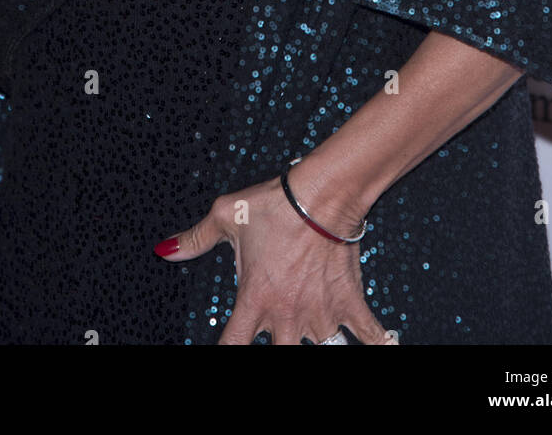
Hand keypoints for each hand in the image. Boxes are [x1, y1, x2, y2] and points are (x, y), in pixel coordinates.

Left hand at [154, 174, 395, 344]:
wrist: (323, 194)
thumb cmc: (274, 204)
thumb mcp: (227, 216)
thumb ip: (196, 238)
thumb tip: (165, 250)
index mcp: (255, 299)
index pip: (233, 345)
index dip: (225, 353)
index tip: (227, 349)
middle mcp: (287, 315)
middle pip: (280, 358)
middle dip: (278, 353)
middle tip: (278, 342)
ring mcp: (320, 312)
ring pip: (322, 350)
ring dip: (319, 344)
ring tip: (316, 339)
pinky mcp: (348, 302)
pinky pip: (369, 334)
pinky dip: (380, 345)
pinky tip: (387, 349)